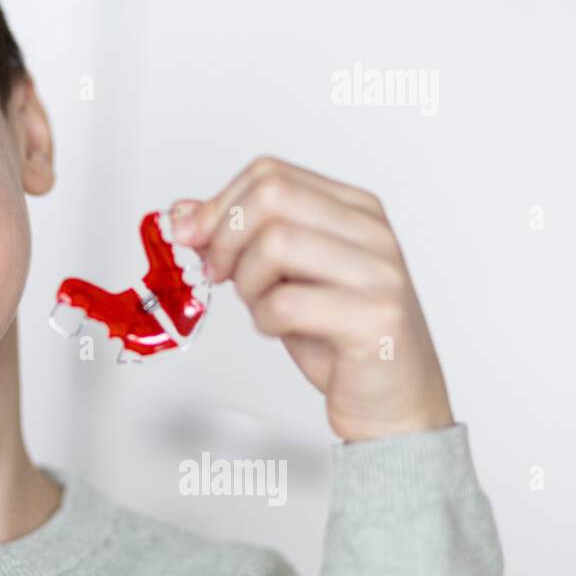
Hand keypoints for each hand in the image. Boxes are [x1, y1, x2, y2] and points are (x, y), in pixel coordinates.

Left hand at [170, 156, 453, 442]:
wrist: (393, 402)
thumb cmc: (338, 338)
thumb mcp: (282, 276)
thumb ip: (240, 239)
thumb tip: (182, 213)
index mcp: (354, 209)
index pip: (269, 173)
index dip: (218, 206)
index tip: (194, 240)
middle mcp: (372, 232)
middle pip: (270, 195)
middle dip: (225, 238)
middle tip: (221, 276)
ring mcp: (379, 273)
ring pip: (275, 242)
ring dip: (247, 282)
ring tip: (262, 306)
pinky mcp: (375, 319)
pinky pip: (285, 303)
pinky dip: (263, 320)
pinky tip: (280, 330)